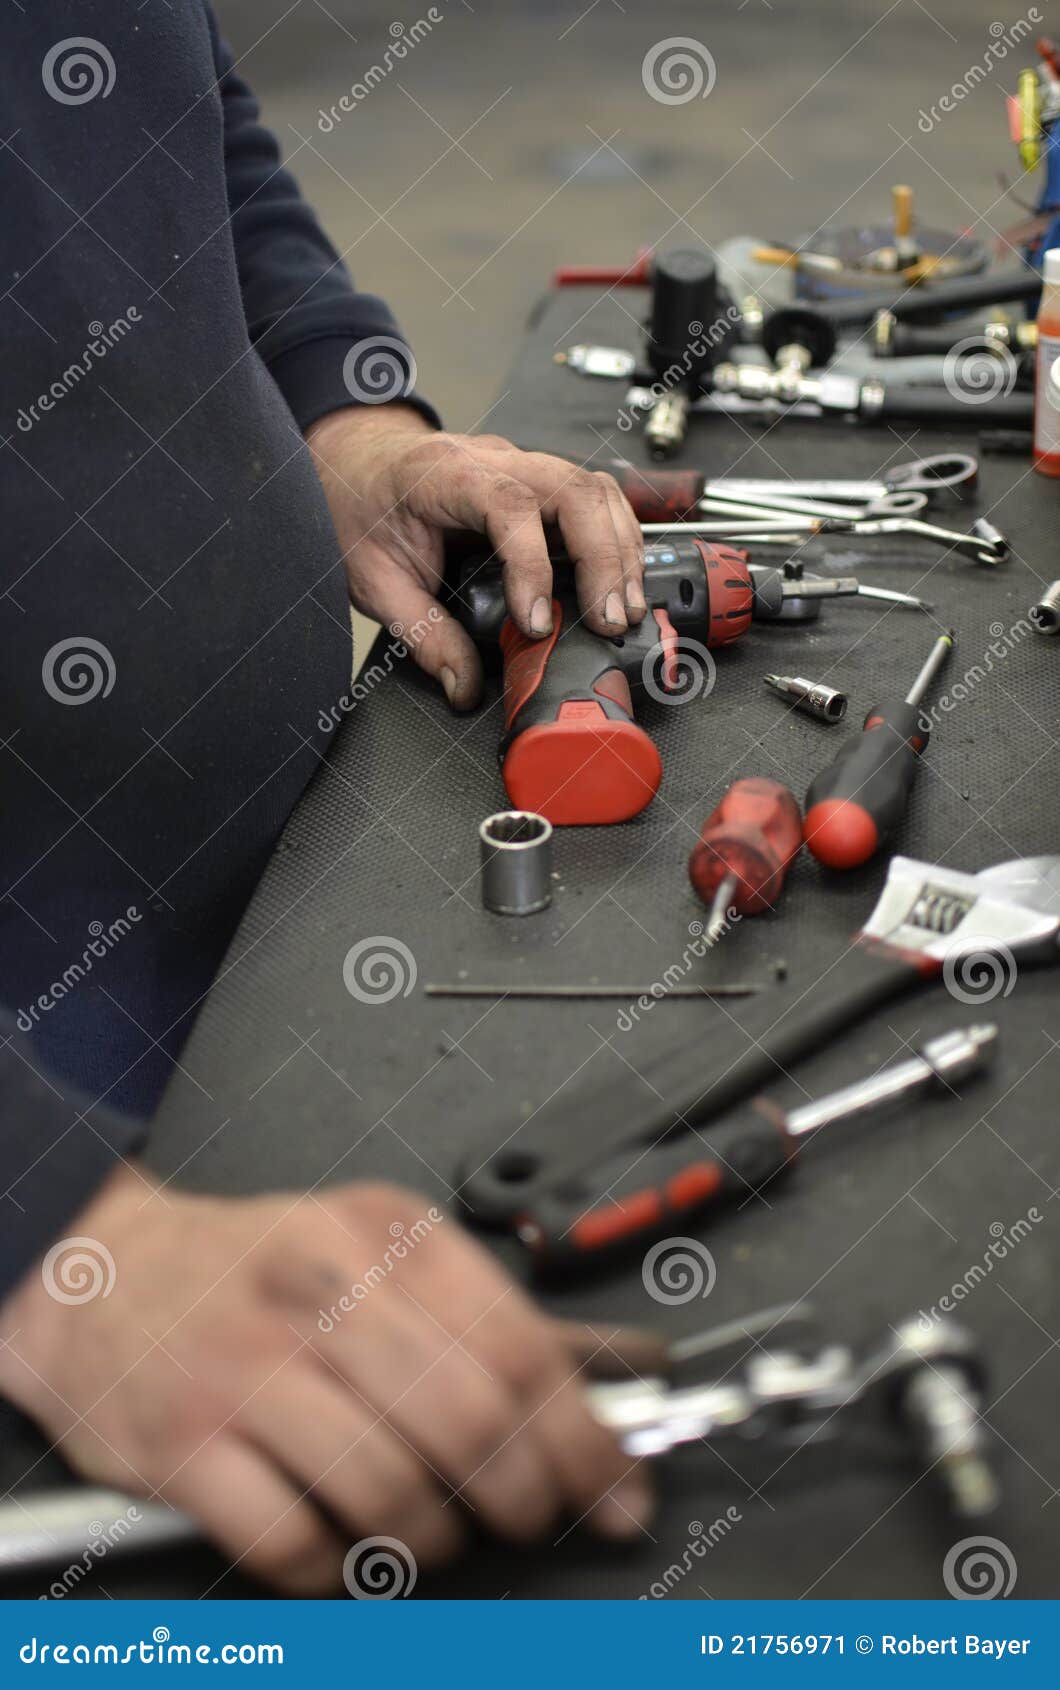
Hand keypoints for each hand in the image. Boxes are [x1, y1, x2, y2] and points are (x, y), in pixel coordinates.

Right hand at [0, 1167, 654, 1592]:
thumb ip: (481, 1315)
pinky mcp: (184, 1445)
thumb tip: (607, 1388)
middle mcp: (321, 1292)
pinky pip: (294, 1545)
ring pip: (390, 1491)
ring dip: (431, 1539)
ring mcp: (247, 1368)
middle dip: (522, 1497)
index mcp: (386, 1235)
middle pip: (468, 1422)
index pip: (520, 1347)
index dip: (585, 1438)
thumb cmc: (260, 1271)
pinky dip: (336, 1567)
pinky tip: (339, 1541)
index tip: (618, 1492)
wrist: (104, 1276)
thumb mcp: (375, 1249)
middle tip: (524, 1519)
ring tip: (426, 1530)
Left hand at [305, 405, 645, 708]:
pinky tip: (624, 578)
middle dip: (602, 558)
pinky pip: (596, 497)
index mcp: (444, 476)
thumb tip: (464, 685)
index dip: (532, 564)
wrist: (358, 462)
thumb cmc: (363, 507)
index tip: (537, 621)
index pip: (507, 505)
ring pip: (595, 489)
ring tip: (627, 609)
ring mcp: (523, 463)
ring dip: (621, 550)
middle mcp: (493, 458)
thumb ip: (423, 633)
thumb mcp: (374, 579)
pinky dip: (618, 537)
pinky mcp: (540, 480)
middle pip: (572, 489)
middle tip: (611, 620)